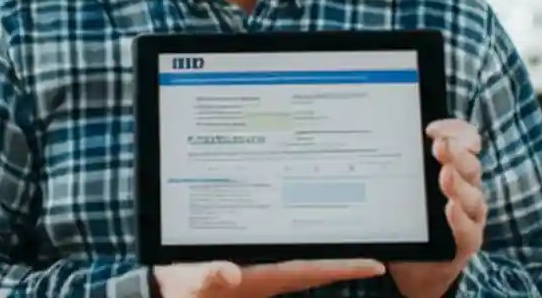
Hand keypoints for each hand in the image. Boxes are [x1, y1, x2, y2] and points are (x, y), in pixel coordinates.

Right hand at [152, 258, 385, 296]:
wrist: (164, 291)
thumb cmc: (178, 287)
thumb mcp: (189, 282)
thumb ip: (209, 276)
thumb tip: (231, 274)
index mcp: (259, 278)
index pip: (310, 269)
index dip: (343, 267)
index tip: (375, 264)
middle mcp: (265, 279)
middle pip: (314, 269)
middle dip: (345, 264)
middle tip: (377, 257)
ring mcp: (259, 278)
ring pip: (302, 268)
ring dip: (327, 262)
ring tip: (354, 253)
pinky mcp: (249, 275)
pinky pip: (284, 264)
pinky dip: (302, 258)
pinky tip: (311, 250)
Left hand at [388, 119, 485, 297]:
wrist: (415, 266)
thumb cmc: (409, 219)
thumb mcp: (402, 186)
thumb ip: (397, 162)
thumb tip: (371, 132)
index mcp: (453, 168)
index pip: (464, 142)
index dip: (455, 131)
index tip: (433, 129)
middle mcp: (465, 188)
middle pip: (470, 166)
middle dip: (457, 154)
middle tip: (440, 147)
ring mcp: (468, 216)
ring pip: (473, 197)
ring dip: (459, 184)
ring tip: (445, 176)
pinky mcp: (466, 243)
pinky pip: (469, 230)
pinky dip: (460, 219)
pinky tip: (450, 208)